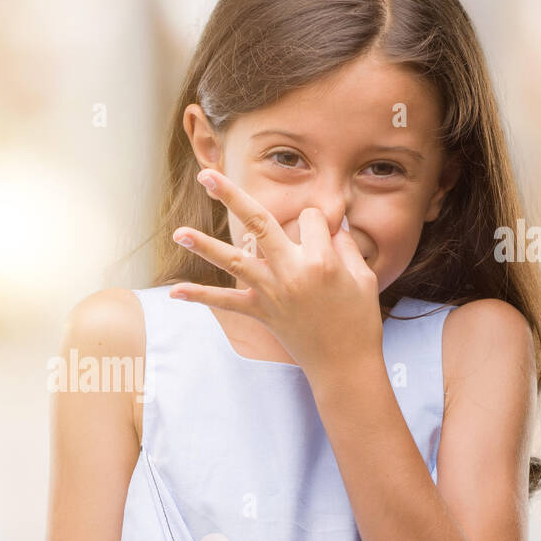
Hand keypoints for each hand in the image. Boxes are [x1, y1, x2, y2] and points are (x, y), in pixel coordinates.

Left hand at [169, 169, 383, 376]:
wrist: (345, 365)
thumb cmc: (360, 320)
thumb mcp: (364, 277)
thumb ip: (344, 246)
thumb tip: (329, 226)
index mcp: (320, 259)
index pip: (310, 219)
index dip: (318, 223)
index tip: (327, 238)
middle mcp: (291, 272)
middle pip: (259, 222)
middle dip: (231, 196)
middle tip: (207, 175)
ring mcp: (272, 292)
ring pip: (233, 261)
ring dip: (204, 246)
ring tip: (178, 232)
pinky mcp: (261, 312)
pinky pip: (226, 303)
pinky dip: (201, 297)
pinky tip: (176, 292)